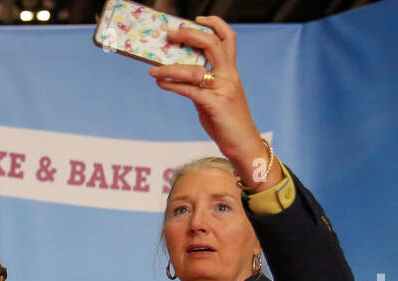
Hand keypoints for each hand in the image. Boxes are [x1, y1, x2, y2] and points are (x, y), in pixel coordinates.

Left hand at [147, 16, 272, 184]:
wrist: (244, 145)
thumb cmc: (228, 123)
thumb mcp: (216, 99)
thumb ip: (202, 86)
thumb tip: (180, 79)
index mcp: (232, 71)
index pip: (228, 38)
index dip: (214, 24)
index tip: (197, 18)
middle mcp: (229, 76)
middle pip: (212, 44)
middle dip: (190, 35)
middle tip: (170, 34)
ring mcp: (223, 89)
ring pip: (195, 69)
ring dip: (170, 68)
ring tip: (153, 70)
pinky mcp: (215, 105)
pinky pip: (190, 91)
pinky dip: (173, 85)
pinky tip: (161, 83)